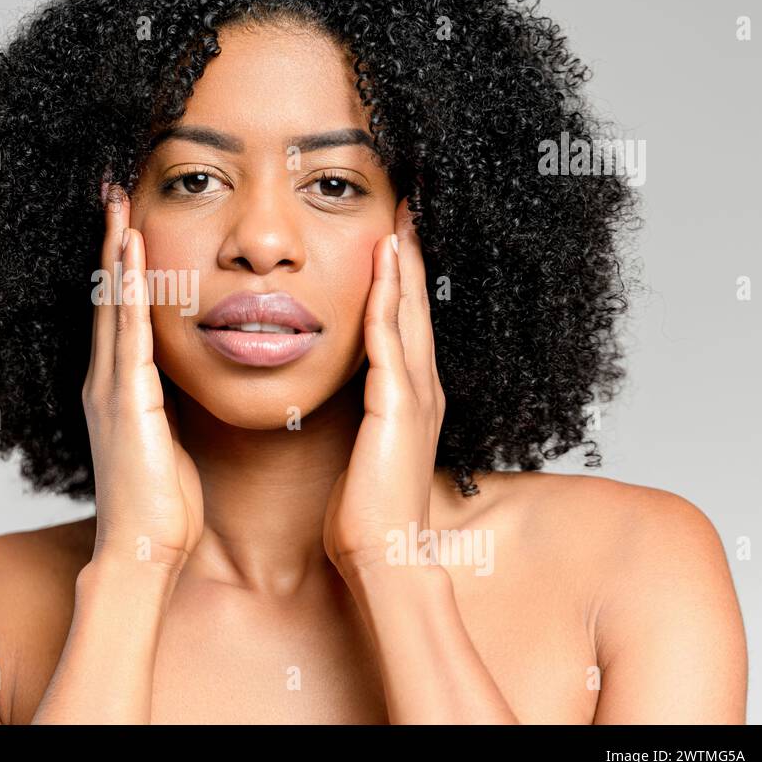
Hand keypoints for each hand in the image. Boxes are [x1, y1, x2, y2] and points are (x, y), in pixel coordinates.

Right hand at [82, 182, 203, 572]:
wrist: (143, 552)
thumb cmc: (163, 507)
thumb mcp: (169, 445)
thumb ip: (170, 412)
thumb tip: (185, 391)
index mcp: (120, 391)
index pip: (121, 315)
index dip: (124, 269)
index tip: (130, 225)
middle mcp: (107, 382)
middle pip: (109, 296)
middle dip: (112, 244)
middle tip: (113, 192)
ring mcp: (111, 388)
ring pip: (113, 304)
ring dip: (116, 252)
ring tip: (118, 203)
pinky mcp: (126, 400)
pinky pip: (129, 332)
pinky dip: (129, 289)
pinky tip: (133, 254)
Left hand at [323, 197, 446, 575]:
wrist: (382, 555)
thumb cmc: (365, 512)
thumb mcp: (361, 451)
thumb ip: (359, 420)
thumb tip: (341, 404)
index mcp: (409, 398)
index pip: (404, 324)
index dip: (400, 279)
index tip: (391, 237)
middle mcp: (420, 389)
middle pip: (415, 306)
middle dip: (410, 256)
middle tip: (405, 206)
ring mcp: (414, 396)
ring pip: (408, 312)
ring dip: (403, 262)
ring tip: (398, 215)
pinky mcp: (396, 407)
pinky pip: (390, 339)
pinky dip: (388, 297)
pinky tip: (382, 262)